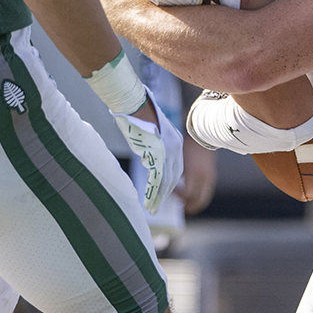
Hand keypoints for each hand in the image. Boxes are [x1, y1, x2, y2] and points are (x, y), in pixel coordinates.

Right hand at [115, 96, 182, 213]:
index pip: (176, 168)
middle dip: (166, 192)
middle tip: (158, 205)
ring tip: (153, 208)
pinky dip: (153, 192)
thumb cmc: (138, 113)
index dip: (170, 182)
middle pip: (173, 176)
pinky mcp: (157, 154)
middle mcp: (174, 147)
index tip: (165, 193)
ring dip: (159, 196)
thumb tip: (146, 156)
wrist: (136, 103)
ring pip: (165, 180)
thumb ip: (153, 144)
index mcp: (175, 141)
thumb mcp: (151, 130)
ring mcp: (167, 151)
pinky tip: (149, 201)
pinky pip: (156, 177)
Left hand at [176, 140, 216, 214]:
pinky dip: (198, 196)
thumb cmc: (186, 145)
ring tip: (183, 201)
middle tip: (178, 204)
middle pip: (198, 201)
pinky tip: (189, 191)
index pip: (188, 195)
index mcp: (194, 173)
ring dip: (193, 202)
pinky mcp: (212, 176)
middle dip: (188, 205)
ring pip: (203, 199)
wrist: (202, 134)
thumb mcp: (178, 160)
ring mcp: (210, 178)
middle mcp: (204, 178)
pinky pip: (206, 192)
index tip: (170, 193)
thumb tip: (167, 186)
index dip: (178, 197)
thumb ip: (174, 173)